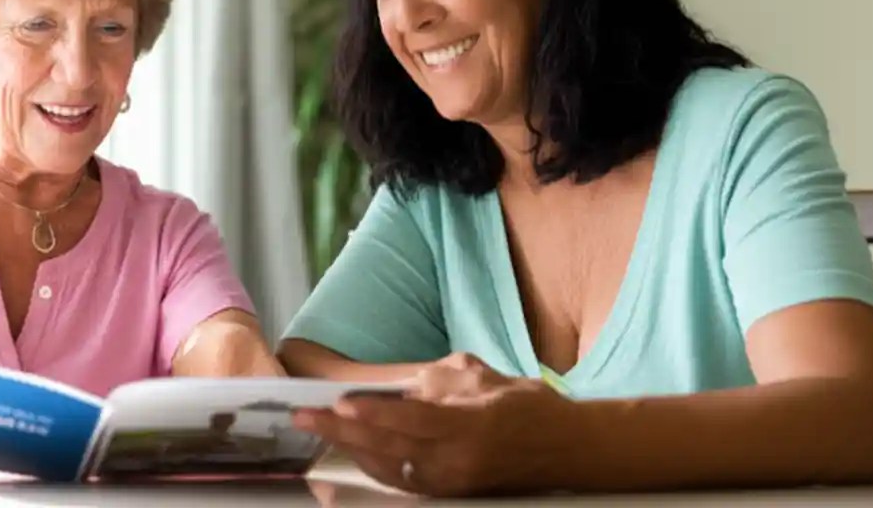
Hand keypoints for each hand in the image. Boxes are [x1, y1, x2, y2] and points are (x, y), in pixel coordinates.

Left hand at [293, 353, 575, 496]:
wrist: (568, 451)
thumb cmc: (527, 406)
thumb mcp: (482, 378)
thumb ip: (436, 382)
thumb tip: (396, 389)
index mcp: (470, 428)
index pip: (412, 422)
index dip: (373, 415)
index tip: (339, 404)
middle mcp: (457, 464)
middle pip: (388, 450)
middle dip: (341, 434)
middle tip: (304, 417)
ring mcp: (452, 484)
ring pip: (388, 470)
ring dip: (349, 450)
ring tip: (318, 429)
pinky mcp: (449, 494)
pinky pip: (401, 481)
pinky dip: (372, 465)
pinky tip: (350, 450)